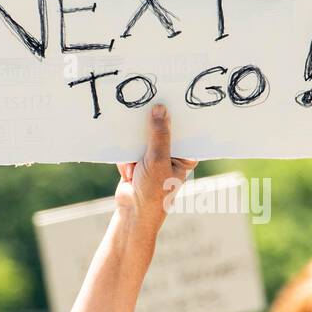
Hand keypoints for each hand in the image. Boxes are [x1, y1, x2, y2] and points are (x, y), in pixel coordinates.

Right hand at [114, 104, 196, 222]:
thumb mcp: (157, 159)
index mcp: (185, 156)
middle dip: (148, 130)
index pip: (182, 130)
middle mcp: (171, 156)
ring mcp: (153, 159)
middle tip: (142, 113)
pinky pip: (130, 150)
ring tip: (135, 166)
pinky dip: (126, 159)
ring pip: (142, 139)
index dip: (174, 115)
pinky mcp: (137, 163)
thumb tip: (160, 108)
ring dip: (135, 151)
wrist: (132, 213)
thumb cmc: (154, 191)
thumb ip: (159, 134)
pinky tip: (128, 173)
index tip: (167, 98)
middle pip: (160, 131)